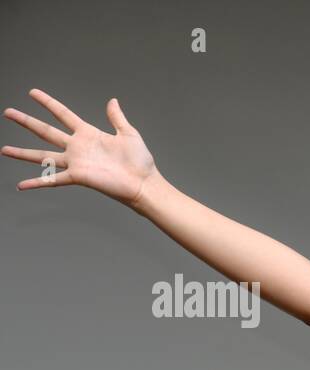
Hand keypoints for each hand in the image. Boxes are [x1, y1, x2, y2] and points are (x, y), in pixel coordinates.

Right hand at [2, 89, 158, 209]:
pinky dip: (36, 183)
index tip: (32, 92)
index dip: (48, 103)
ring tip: (4, 150)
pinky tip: (21, 185)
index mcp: (88, 134)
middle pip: (45, 130)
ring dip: (22, 153)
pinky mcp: (77, 177)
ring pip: (42, 155)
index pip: (63, 114)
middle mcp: (77, 147)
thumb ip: (117, 117)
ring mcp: (75, 162)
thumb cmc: (139, 161)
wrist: (143, 183)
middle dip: (26, 121)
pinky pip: (52, 180)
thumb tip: (112, 100)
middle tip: (8, 112)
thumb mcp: (128, 133)